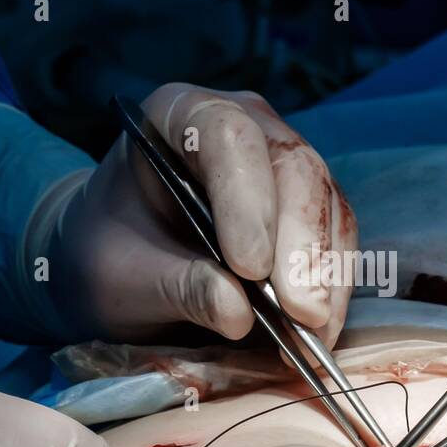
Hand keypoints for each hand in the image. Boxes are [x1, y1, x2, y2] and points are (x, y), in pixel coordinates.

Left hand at [46, 84, 356, 345]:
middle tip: (301, 315)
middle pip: (294, 167)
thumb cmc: (109, 254)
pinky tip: (322, 328)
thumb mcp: (124, 278)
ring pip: (326, 202)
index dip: (247, 200)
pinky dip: (333, 285)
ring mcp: (282, 160)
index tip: (249, 269)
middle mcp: (243, 122)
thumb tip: (238, 313)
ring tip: (315, 333)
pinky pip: (336, 236)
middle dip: (302, 246)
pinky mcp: (309, 203)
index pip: (228, 135)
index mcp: (178, 114)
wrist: (120, 261)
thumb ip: (177, 287)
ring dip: (326, 272)